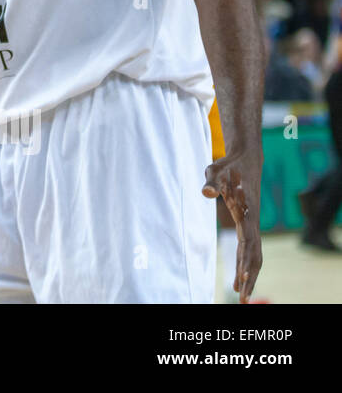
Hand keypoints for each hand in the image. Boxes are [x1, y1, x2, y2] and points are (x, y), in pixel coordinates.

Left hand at [203, 149, 262, 302]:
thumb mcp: (216, 171)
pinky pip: (249, 249)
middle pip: (254, 256)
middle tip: (244, 300)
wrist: (244, 160)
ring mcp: (252, 224)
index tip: (242, 281)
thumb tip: (206, 193)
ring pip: (254, 255)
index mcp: (247, 213)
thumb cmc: (229, 166)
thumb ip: (211, 183)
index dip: (246, 264)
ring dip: (249, 275)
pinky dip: (246, 263)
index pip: (248, 244)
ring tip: (243, 296)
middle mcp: (253, 222)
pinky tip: (239, 276)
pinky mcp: (248, 223)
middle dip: (250, 278)